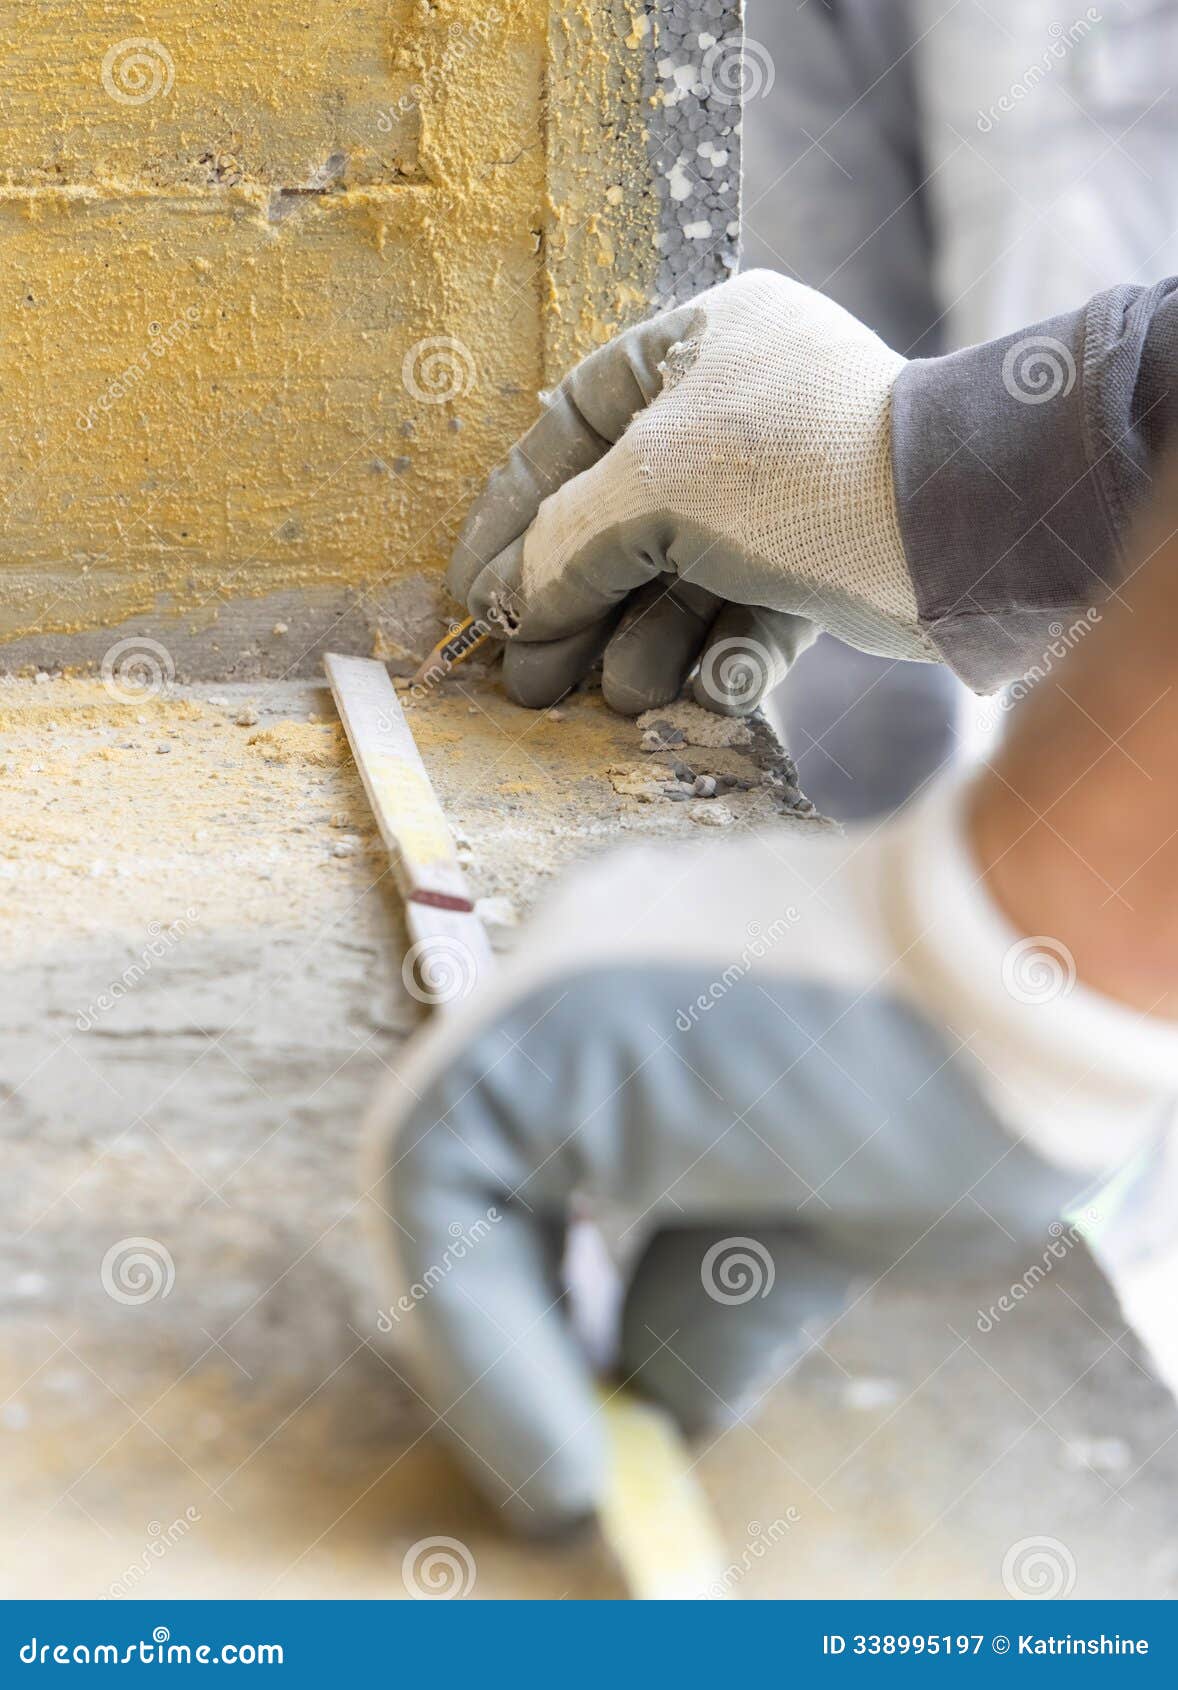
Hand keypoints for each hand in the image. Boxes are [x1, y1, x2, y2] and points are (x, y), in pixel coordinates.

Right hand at [364, 782, 1112, 1533]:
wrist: (1045, 932)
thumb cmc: (961, 1080)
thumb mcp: (829, 1246)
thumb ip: (700, 1326)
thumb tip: (647, 1391)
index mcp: (571, 1032)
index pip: (437, 1199)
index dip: (479, 1354)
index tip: (565, 1470)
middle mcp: (553, 961)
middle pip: (444, 1150)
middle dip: (492, 1307)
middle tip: (565, 1440)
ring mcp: (594, 940)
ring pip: (497, 1116)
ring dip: (529, 1248)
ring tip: (592, 1366)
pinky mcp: (641, 945)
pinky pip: (556, 1074)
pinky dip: (572, 1184)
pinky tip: (628, 1261)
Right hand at [448, 270, 936, 717]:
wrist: (964, 529)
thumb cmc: (794, 473)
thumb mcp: (649, 490)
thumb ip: (564, 542)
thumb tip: (506, 601)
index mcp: (701, 343)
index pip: (571, 423)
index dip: (513, 511)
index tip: (473, 591)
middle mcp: (745, 409)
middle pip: (625, 514)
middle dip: (578, 602)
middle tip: (528, 679)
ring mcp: (792, 487)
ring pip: (688, 574)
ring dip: (645, 642)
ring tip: (618, 699)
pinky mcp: (834, 560)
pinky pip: (752, 610)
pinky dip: (720, 655)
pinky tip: (697, 698)